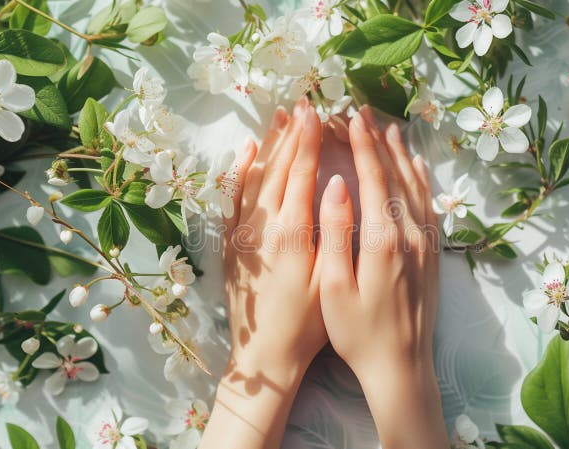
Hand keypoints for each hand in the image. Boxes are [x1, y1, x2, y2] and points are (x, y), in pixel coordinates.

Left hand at [201, 98, 325, 448]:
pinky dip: (237, 172)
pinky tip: (245, 152)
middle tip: (302, 105)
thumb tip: (337, 184)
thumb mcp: (329, 279)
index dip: (310, 141)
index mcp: (292, 233)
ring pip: (254, 177)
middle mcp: (263, 226)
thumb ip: (332, 230)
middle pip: (278, 169)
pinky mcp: (232, 244)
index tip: (318, 113)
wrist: (264, 354)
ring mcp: (244, 233)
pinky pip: (231, 199)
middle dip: (292, 135)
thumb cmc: (307, 323)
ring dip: (268, 146)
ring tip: (279, 118)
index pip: (301, 174)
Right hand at [317, 106, 446, 448]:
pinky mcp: (433, 255)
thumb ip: (336, 232)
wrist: (400, 366)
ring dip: (403, 155)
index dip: (362, 145)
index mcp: (383, 240)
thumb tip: (336, 183)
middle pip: (396, 175)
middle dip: (381, 141)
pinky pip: (429, 206)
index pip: (373, 178)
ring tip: (391, 128)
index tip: (352, 117)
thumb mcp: (335, 286)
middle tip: (366, 111)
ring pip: (416, 186)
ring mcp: (426, 244)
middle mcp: (410, 235)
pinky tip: (417, 168)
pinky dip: (422, 181)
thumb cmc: (357, 332)